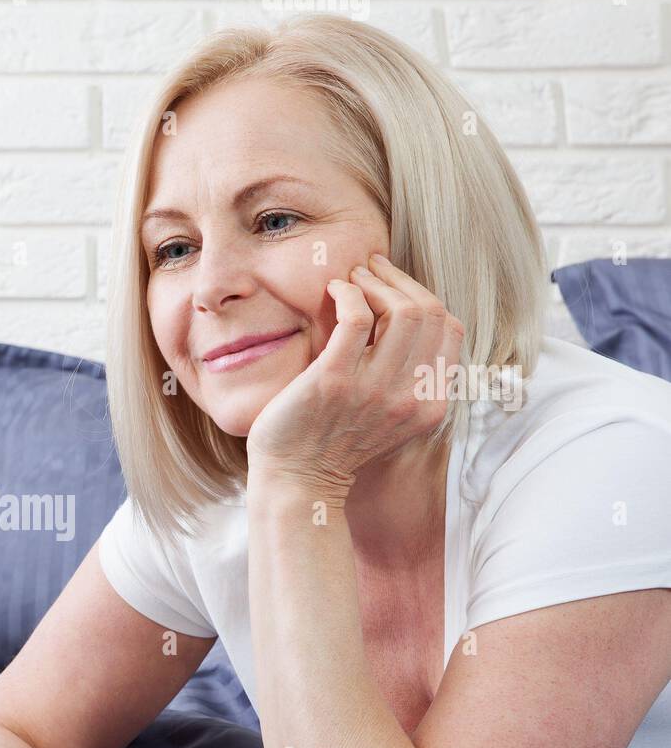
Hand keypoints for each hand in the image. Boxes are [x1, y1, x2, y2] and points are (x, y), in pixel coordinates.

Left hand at [244, 253, 461, 500]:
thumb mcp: (389, 413)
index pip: (450, 329)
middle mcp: (409, 398)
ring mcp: (373, 390)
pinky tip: (334, 291)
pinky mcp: (334, 380)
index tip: (395, 284)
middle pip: (429, 312)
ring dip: (374, 282)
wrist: (296, 480)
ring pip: (400, 310)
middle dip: (399, 280)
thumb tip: (405, 312)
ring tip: (353, 278)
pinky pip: (356, 317)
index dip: (424, 296)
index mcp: (431, 404)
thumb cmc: (334, 442)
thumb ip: (406, 374)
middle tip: (371, 268)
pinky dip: (347, 293)